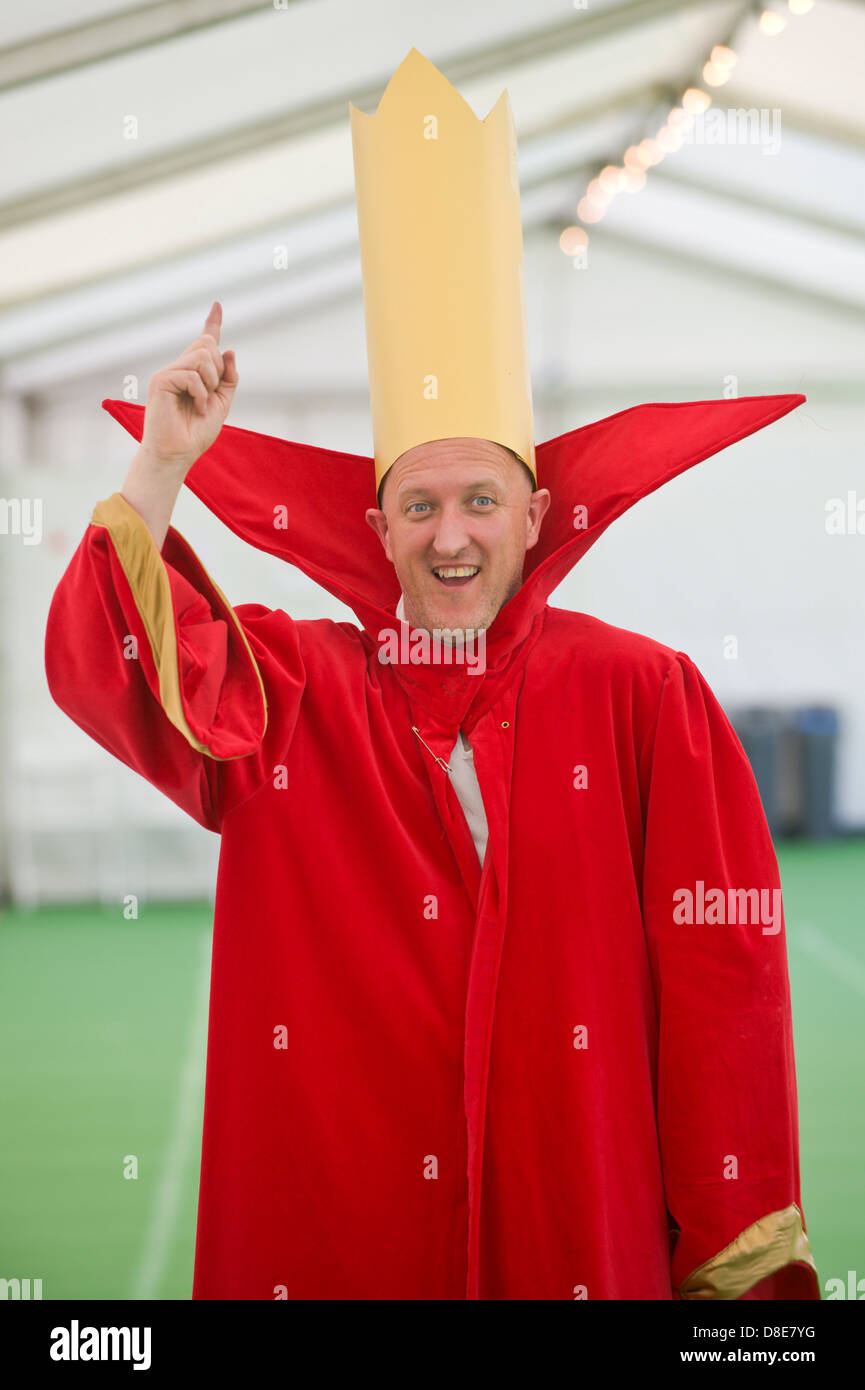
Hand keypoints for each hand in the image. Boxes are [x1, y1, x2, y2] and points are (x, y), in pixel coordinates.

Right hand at [137, 302, 237, 470]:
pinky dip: (201, 393)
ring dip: (211, 383)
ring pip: (203, 356)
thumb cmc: (195, 433)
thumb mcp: (221, 404)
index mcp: (192, 373)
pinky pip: (192, 375)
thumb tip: (230, 350)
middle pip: (208, 345)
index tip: (217, 305)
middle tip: (211, 395)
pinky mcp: (161, 380)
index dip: (212, 323)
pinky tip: (196, 407)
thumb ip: (228, 379)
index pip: (204, 343)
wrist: (177, 454)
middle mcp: (179, 368)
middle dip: (219, 370)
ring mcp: (168, 373)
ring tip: (202, 404)